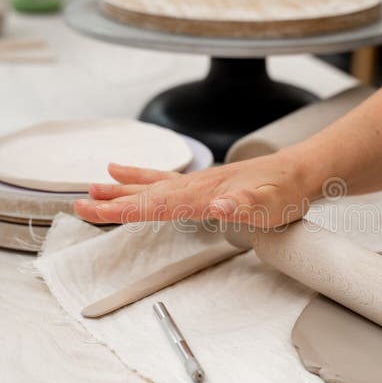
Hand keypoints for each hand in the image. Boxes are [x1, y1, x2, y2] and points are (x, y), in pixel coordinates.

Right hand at [74, 150, 318, 226]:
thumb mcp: (271, 204)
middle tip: (78, 205)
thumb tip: (216, 204)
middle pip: (146, 195)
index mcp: (204, 194)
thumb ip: (244, 205)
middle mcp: (196, 186)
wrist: (302, 170)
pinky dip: (142, 177)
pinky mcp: (205, 184)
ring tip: (93, 187)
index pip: (155, 205)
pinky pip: (165, 181)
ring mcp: (199, 183)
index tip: (92, 212)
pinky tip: (125, 172)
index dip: (122, 210)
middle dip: (111, 202)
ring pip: (152, 186)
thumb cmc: (286, 191)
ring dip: (122, 189)